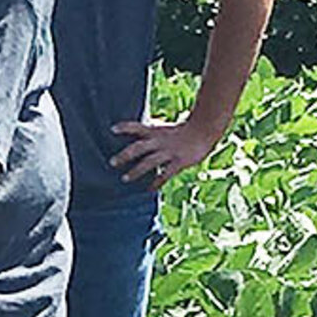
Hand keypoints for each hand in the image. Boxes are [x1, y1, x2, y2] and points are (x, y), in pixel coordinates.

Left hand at [109, 116, 224, 186]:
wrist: (205, 130)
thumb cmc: (186, 130)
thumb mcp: (166, 129)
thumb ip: (154, 132)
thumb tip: (142, 131)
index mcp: (156, 132)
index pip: (138, 127)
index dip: (125, 127)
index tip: (112, 129)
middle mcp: (160, 141)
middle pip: (139, 147)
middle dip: (125, 155)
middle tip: (111, 162)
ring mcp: (169, 152)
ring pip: (149, 162)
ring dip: (136, 171)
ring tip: (125, 179)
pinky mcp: (179, 162)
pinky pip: (165, 174)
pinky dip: (157, 182)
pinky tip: (149, 189)